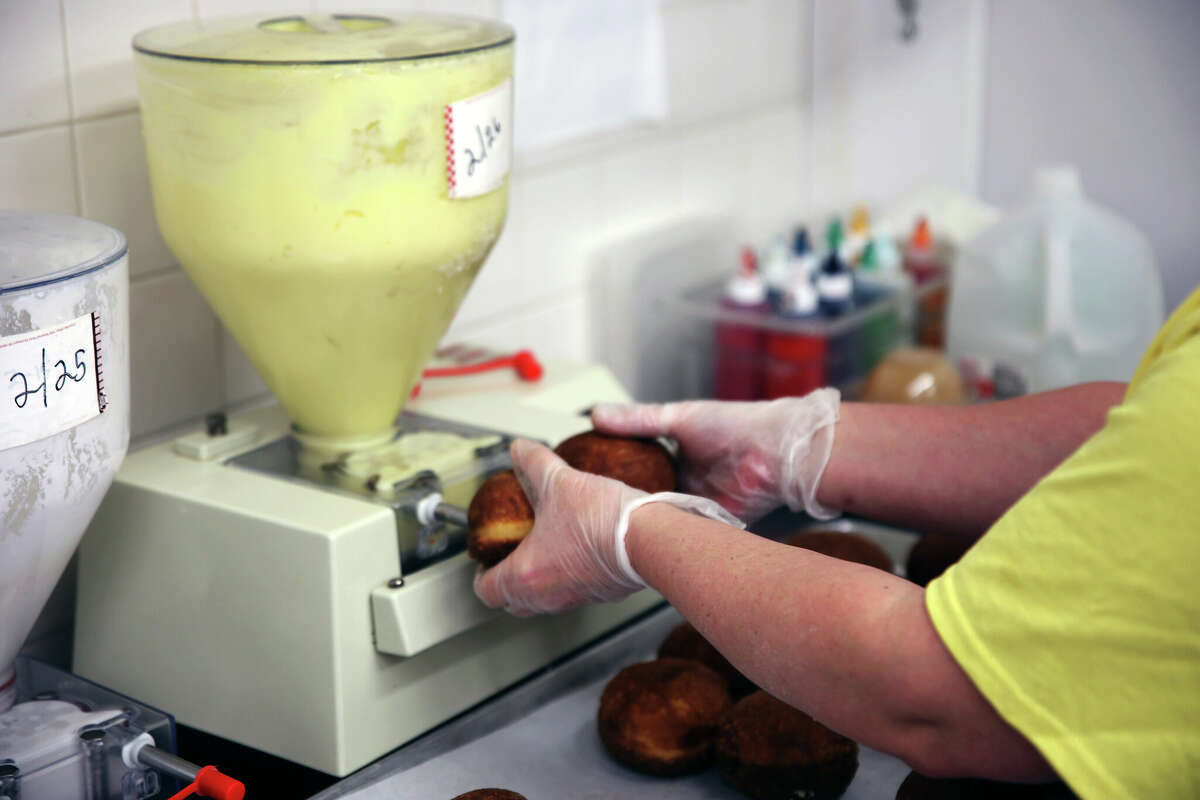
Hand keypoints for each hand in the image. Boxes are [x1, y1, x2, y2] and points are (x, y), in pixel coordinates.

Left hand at [473, 439, 646, 615]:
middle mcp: (548, 595)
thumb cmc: (603, 523)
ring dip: (539, 580)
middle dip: (507, 581)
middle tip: (511, 555)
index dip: (480, 575)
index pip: (486, 591)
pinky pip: (575, 592)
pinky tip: (579, 547)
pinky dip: (570, 576)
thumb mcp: (559, 481)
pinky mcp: (602, 593)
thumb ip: (534, 463)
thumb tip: (521, 450)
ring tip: (545, 547)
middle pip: (514, 603)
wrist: (649, 540)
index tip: (486, 559)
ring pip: (545, 601)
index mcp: (526, 575)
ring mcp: (576, 597)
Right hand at [591, 388, 840, 522]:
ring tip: (605, 530)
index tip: (580, 481)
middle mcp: (681, 480)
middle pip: (642, 494)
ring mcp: (694, 502)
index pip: (633, 465)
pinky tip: (640, 541)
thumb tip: (596, 414)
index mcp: (674, 454)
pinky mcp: (708, 522)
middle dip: (620, 503)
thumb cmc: (735, 426)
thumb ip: (638, 419)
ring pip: (658, 516)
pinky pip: (681, 532)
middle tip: (588, 512)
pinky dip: (664, 537)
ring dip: (640, 521)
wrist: (776, 453)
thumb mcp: (679, 417)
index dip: (609, 473)